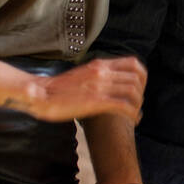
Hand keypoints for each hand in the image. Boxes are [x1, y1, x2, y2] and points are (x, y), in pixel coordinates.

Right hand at [15, 57, 145, 123]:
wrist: (40, 94)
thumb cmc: (59, 88)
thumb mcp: (83, 73)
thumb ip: (98, 75)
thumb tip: (112, 81)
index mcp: (100, 64)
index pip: (133, 63)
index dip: (143, 77)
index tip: (140, 88)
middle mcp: (102, 72)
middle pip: (137, 78)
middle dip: (142, 93)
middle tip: (137, 105)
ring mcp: (100, 86)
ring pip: (132, 91)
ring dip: (138, 104)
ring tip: (135, 114)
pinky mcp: (95, 101)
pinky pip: (123, 106)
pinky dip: (132, 113)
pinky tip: (133, 120)